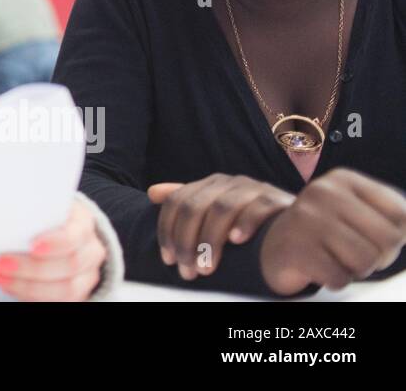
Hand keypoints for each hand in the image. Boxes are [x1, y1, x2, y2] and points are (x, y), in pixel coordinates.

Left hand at [0, 200, 106, 300]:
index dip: (55, 242)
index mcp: (83, 222)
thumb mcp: (43, 207)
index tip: (31, 245)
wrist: (58, 233)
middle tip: (1, 262)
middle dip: (32, 267)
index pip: (74, 235)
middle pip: (69, 265)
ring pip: (65, 289)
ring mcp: (87, 275)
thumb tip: (1, 211)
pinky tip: (9, 286)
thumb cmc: (45, 216)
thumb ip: (30, 210)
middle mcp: (91, 250)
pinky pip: (58, 302)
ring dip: (27, 285)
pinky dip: (30, 296)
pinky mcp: (78, 294)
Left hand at [148, 174, 293, 279]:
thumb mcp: (216, 212)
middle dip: (186, 241)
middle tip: (187, 270)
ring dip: (211, 240)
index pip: (177, 201)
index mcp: (211, 184)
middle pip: (195, 206)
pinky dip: (245, 223)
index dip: (168, 231)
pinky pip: (259, 207)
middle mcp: (229, 182)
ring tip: (207, 267)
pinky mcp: (278, 199)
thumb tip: (152, 193)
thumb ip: (188, 201)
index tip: (168, 259)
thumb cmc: (251, 223)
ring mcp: (254, 188)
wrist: (300, 224)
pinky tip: (238, 241)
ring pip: (222, 208)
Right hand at [260, 167, 405, 294]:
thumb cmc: (326, 230)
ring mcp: (306, 219)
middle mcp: (323, 192)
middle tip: (356, 252)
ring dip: (356, 270)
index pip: (401, 214)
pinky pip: (340, 278)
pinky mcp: (296, 248)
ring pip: (366, 261)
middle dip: (378, 256)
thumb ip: (388, 214)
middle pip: (388, 240)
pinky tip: (321, 268)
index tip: (372, 235)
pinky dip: (335, 280)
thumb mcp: (354, 209)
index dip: (395, 235)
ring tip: (337, 258)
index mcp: (343, 179)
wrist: (274, 244)